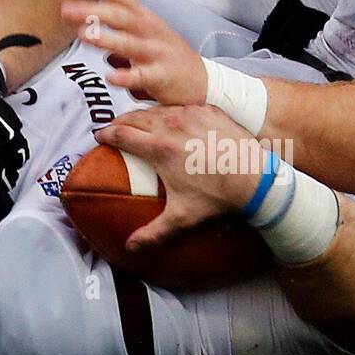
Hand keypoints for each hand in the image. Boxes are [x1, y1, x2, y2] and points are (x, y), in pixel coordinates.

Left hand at [61, 0, 206, 105]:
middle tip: (67, 10)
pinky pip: (143, 76)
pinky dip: (127, 76)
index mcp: (146, 19)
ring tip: (83, 35)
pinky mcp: (163, 77)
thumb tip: (87, 23)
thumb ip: (119, 26)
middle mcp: (151, 32)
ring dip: (105, 38)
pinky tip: (112, 76)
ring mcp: (157, 54)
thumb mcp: (147, 33)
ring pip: (129, 44)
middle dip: (94, 11)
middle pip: (121, 17)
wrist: (203, 81)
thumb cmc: (168, 56)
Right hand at [94, 104, 265, 250]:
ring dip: (144, 115)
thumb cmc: (217, 197)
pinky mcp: (207, 109)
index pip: (121, 134)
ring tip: (139, 123)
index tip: (99, 136)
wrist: (255, 178)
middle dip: (120, 121)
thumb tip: (130, 248)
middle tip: (114, 128)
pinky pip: (181, 106)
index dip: (105, 134)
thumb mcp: (182, 218)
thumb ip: (153, 233)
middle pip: (134, 116)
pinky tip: (170, 118)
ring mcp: (190, 113)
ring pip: (157, 108)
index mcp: (158, 148)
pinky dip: (170, 111)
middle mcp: (170, 124)